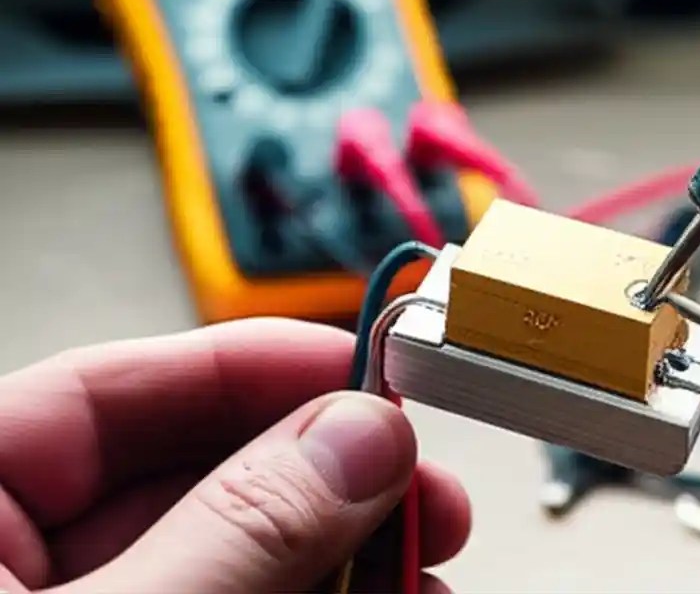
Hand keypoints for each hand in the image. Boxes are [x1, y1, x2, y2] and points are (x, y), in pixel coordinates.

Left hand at [0, 318, 469, 592]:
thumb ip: (236, 531)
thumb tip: (357, 438)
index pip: (100, 395)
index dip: (245, 367)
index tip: (363, 371)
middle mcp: (17, 569)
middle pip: (193, 476)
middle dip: (325, 476)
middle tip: (419, 483)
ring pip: (237, 552)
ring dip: (346, 547)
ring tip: (422, 563)